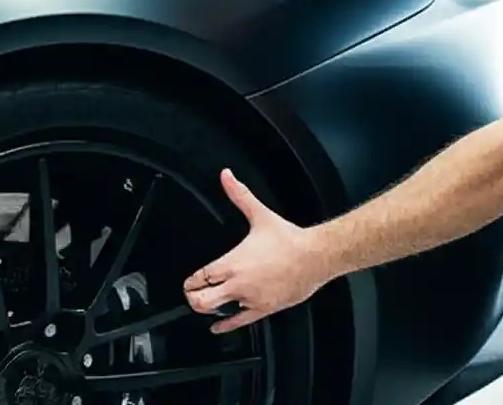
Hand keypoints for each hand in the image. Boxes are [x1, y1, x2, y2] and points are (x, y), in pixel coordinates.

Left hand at [183, 169, 331, 333]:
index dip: (190, 282)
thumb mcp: (259, 215)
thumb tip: (227, 176)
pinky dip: (226, 325)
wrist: (315, 257)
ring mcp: (250, 298)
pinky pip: (239, 322)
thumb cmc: (288, 239)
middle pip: (202, 301)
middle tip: (192, 294)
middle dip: (193, 298)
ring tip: (207, 303)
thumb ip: (239, 195)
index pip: (199, 277)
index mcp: (232, 263)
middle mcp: (238, 284)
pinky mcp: (263, 309)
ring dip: (210, 309)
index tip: (188, 282)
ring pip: (218, 312)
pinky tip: (218, 326)